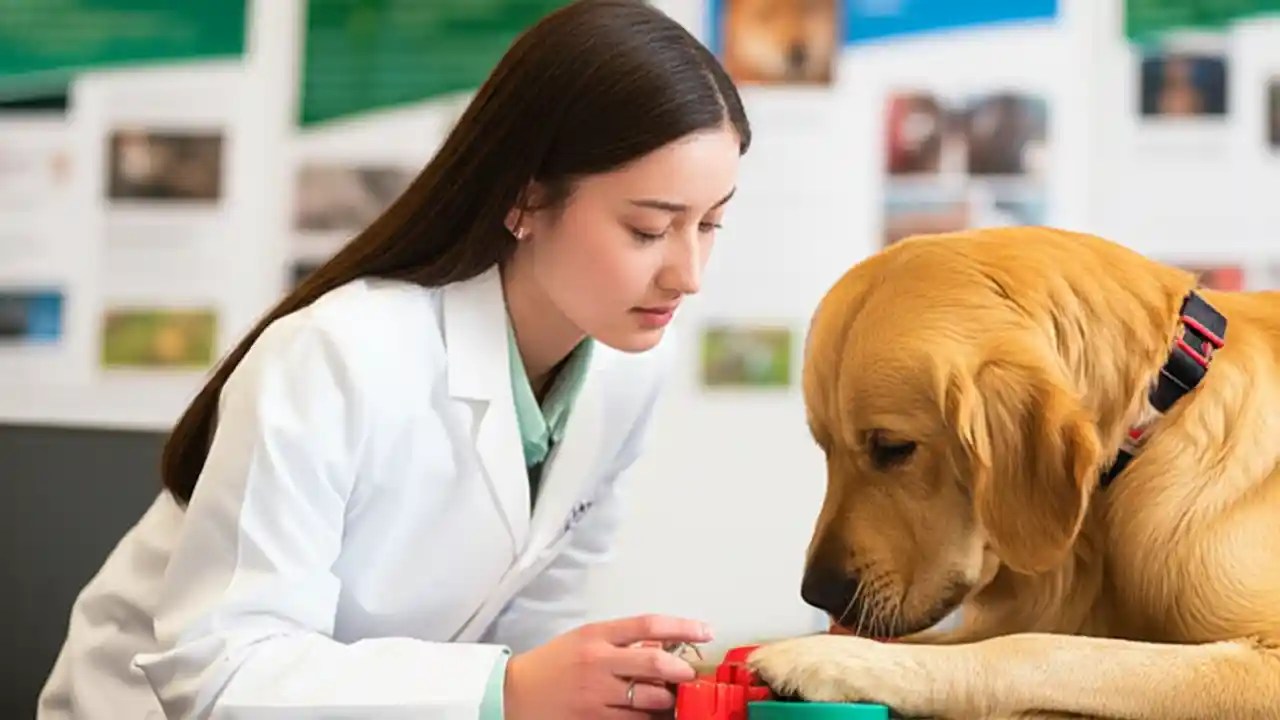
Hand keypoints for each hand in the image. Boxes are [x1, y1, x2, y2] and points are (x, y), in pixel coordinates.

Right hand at [503, 614, 712, 718]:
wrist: (514, 694)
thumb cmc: (551, 665)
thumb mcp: (583, 640)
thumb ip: (620, 641)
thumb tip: (662, 644)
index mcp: (596, 636)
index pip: (648, 625)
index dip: (683, 626)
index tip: (704, 631)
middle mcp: (599, 663)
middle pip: (656, 663)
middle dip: (682, 671)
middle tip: (689, 674)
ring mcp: (597, 695)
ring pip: (651, 700)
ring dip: (668, 700)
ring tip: (670, 698)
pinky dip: (649, 719)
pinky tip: (651, 715)